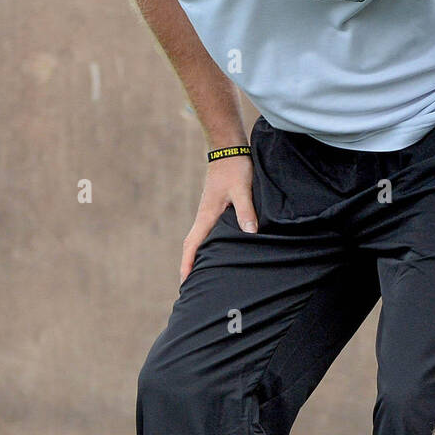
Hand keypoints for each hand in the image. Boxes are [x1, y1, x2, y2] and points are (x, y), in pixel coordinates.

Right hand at [180, 154, 257, 281]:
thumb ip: (246, 210)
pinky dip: (209, 244)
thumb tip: (250, 231)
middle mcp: (204, 216)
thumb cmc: (235, 167)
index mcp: (207, 215)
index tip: (184, 282)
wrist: (228, 148)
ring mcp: (209, 212)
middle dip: (190, 265)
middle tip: (193, 286)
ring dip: (200, 255)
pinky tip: (219, 249)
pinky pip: (209, 231)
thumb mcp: (242, 189)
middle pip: (193, 246)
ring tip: (205, 273)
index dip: (188, 263)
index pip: (192, 244)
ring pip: (201, 239)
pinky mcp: (216, 207)